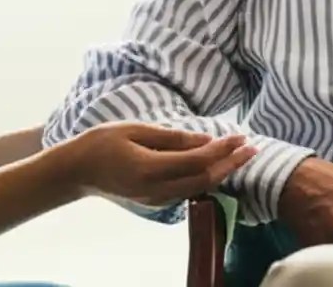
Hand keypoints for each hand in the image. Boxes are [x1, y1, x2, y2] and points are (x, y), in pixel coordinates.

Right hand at [58, 123, 256, 206]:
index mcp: (151, 169)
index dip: (223, 149)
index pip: (198, 161)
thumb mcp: (135, 130)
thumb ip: (172, 138)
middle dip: (232, 164)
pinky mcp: (156, 202)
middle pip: (205, 179)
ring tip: (242, 155)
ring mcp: (157, 199)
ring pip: (199, 188)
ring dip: (223, 172)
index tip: (241, 136)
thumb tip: (206, 141)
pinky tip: (217, 166)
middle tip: (253, 147)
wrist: (78, 171)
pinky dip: (207, 178)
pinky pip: (188, 191)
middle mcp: (157, 190)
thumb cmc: (103, 143)